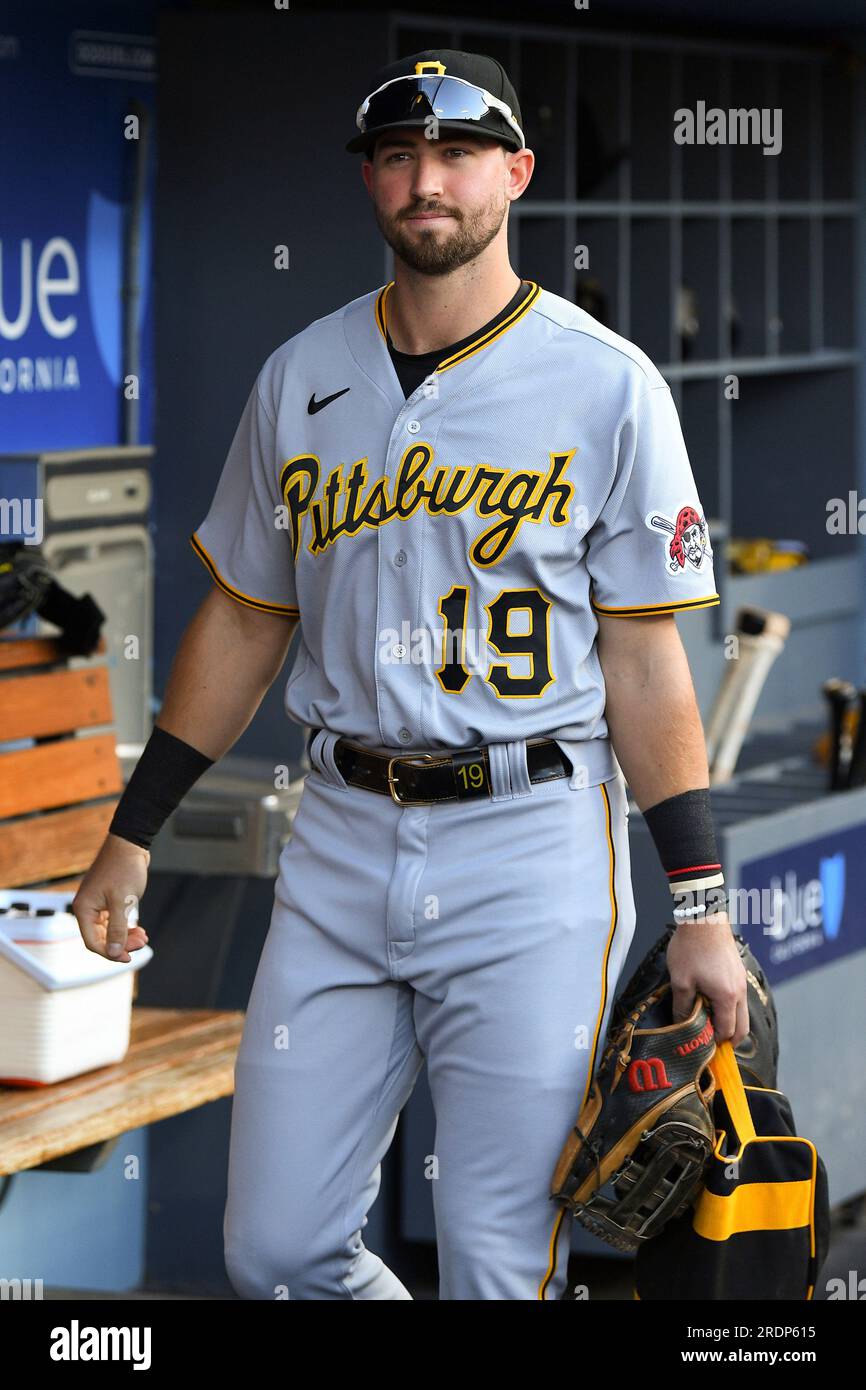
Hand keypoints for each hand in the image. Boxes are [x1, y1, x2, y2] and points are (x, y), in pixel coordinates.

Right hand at [71, 832, 150, 962]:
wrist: (130, 844)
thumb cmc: (124, 869)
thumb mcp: (123, 902)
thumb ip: (118, 929)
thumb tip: (115, 953)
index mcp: (84, 909)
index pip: (93, 942)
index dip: (111, 953)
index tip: (129, 957)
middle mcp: (87, 908)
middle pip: (101, 938)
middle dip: (122, 943)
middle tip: (142, 941)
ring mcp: (97, 903)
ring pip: (109, 930)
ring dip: (125, 936)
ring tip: (144, 936)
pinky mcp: (107, 899)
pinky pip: (113, 920)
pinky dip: (126, 926)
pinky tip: (139, 929)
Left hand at [666, 911, 748, 1047]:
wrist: (703, 918)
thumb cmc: (691, 948)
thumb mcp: (681, 981)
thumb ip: (682, 1007)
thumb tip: (682, 1025)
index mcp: (727, 998)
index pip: (727, 1031)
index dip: (715, 1042)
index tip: (701, 1046)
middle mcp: (739, 991)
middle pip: (742, 1027)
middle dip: (728, 1038)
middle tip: (709, 1041)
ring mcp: (741, 980)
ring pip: (741, 1012)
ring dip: (728, 1020)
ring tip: (706, 1019)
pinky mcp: (737, 971)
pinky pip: (737, 997)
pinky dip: (728, 1006)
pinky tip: (709, 999)